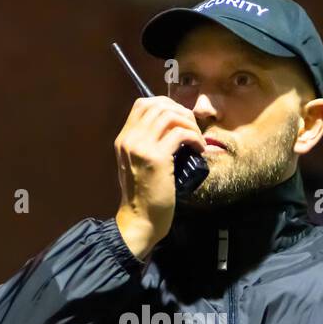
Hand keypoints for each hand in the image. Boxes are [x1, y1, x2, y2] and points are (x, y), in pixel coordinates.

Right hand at [113, 96, 205, 260]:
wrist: (140, 219)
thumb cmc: (144, 196)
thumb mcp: (137, 165)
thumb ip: (145, 145)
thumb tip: (169, 129)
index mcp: (124, 139)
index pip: (143, 104)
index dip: (166, 104)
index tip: (180, 118)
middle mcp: (130, 139)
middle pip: (158, 105)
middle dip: (181, 111)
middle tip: (192, 127)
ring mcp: (142, 147)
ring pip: (170, 115)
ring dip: (189, 123)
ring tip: (197, 138)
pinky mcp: (156, 158)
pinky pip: (180, 134)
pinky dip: (194, 137)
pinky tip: (199, 148)